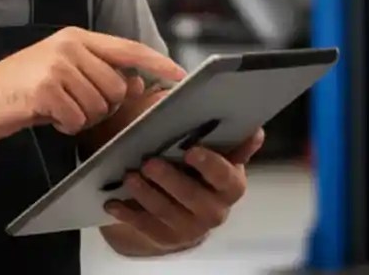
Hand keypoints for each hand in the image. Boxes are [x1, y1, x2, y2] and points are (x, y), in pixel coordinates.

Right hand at [0, 28, 186, 142]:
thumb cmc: (17, 89)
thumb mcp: (59, 70)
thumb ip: (95, 72)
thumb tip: (136, 84)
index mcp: (76, 38)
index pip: (128, 49)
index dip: (157, 63)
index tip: (180, 76)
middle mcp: (69, 46)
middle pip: (117, 86)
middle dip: (102, 106)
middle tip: (72, 106)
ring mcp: (57, 66)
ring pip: (100, 105)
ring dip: (81, 117)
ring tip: (56, 109)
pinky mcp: (46, 89)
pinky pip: (77, 118)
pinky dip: (66, 126)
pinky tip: (47, 117)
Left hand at [104, 128, 265, 250]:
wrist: (185, 204)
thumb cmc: (200, 167)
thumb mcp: (216, 150)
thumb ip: (231, 140)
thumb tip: (255, 130)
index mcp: (230, 185)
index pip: (226, 177)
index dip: (210, 165)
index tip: (192, 150)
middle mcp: (215, 211)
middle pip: (194, 198)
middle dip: (171, 180)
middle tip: (150, 162)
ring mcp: (189, 228)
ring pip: (167, 213)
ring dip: (146, 194)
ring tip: (130, 176)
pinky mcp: (165, 237)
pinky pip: (145, 227)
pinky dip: (128, 213)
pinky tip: (113, 202)